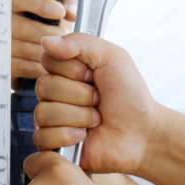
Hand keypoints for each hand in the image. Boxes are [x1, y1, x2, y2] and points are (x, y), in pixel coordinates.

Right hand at [11, 0, 76, 87]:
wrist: (44, 53)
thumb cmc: (53, 26)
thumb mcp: (62, 9)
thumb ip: (69, 3)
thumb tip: (70, 12)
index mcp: (17, 5)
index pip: (21, 0)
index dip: (40, 4)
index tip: (60, 12)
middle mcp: (6, 24)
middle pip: (25, 28)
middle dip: (51, 33)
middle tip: (66, 36)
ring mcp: (4, 45)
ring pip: (26, 49)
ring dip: (50, 51)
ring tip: (63, 50)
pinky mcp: (7, 65)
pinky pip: (25, 66)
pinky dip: (43, 66)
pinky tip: (54, 63)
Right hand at [34, 33, 162, 174]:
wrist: (142, 132)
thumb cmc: (130, 95)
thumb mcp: (113, 57)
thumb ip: (80, 42)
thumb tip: (46, 40)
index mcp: (67, 69)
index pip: (48, 60)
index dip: (73, 69)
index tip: (93, 75)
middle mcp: (57, 93)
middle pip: (44, 86)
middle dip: (80, 94)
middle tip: (99, 99)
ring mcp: (54, 118)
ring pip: (44, 113)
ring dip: (78, 116)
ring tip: (96, 119)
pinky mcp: (54, 143)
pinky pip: (42, 137)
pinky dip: (67, 135)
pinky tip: (84, 135)